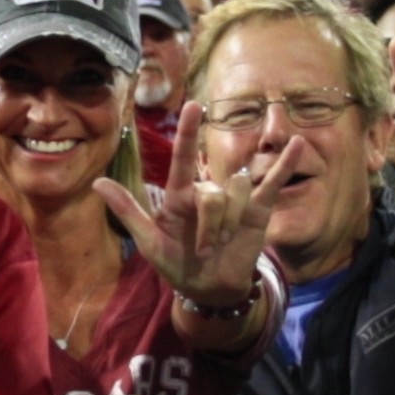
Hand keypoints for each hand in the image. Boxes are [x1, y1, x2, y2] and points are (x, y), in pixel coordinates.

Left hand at [95, 100, 303, 306]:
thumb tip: (97, 183)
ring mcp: (234, 200)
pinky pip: (272, 184)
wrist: (210, 289)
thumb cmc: (176, 264)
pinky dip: (285, 164)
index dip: (189, 134)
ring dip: (231, 223)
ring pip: (238, 194)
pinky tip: (297, 144)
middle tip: (206, 250)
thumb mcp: (149, 242)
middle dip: (211, 225)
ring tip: (225, 244)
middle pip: (214, 195)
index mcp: (179, 197)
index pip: (184, 160)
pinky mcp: (258, 211)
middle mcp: (207, 192)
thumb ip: (128, 211)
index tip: (193, 106)